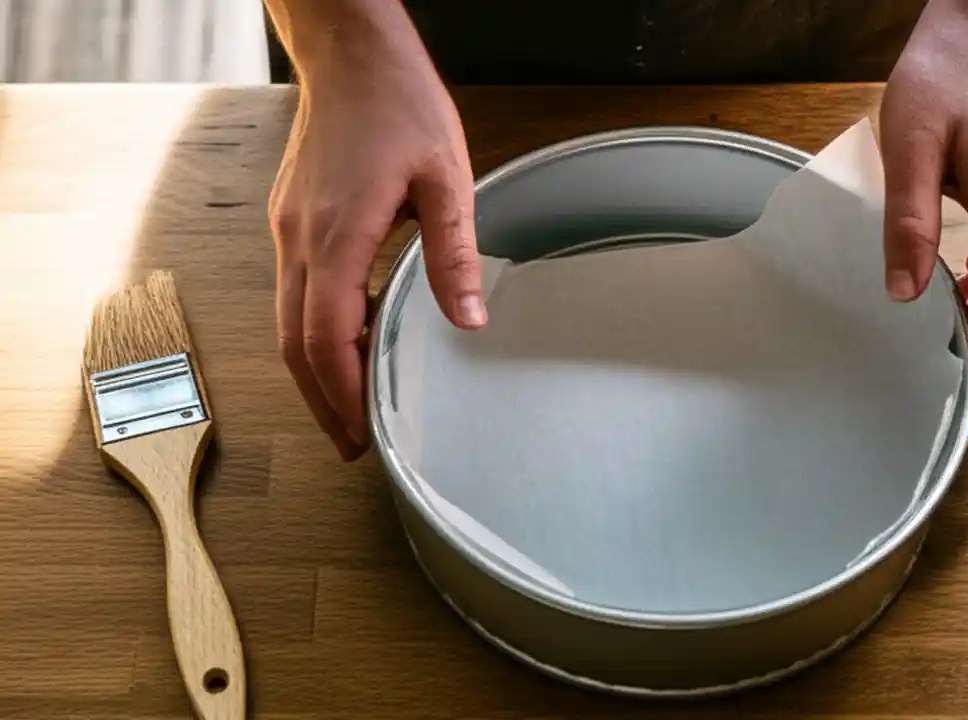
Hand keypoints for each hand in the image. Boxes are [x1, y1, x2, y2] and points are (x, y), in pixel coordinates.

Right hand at [269, 23, 485, 459]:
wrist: (350, 56)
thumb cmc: (398, 106)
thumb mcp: (446, 179)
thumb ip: (454, 256)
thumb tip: (468, 322)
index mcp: (337, 234)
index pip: (327, 337)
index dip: (343, 392)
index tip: (363, 432)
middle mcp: (300, 240)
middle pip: (295, 343)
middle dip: (322, 400)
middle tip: (352, 443)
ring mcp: (288, 231)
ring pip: (288, 322)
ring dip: (316, 371)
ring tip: (351, 406)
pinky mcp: (291, 220)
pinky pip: (295, 293)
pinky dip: (316, 331)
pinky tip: (351, 341)